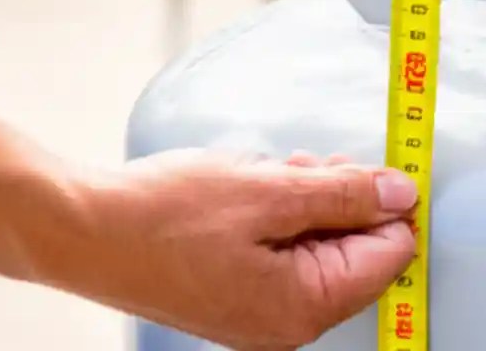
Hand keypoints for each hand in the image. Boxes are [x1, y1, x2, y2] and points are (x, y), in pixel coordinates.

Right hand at [27, 149, 418, 350]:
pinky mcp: (236, 292)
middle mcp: (286, 322)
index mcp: (303, 307)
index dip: (388, 203)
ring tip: (270, 171)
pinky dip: (278, 213)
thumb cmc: (164, 215)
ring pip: (317, 245)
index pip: (389, 257)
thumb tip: (401, 196)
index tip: (378, 163)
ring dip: (307, 199)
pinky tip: (254, 187)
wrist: (83, 230)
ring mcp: (258, 311)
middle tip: (305, 164)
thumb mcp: (268, 190)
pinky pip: (282, 250)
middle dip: (342, 198)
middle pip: (354, 251)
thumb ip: (343, 194)